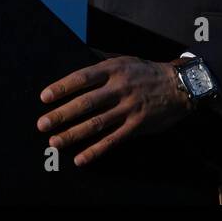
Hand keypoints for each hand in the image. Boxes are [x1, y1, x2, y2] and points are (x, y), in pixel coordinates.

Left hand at [37, 56, 190, 165]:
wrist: (179, 86)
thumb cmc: (147, 72)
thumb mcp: (125, 62)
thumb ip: (103, 70)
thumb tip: (76, 80)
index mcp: (114, 70)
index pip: (82, 78)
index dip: (62, 87)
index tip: (44, 97)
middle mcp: (119, 88)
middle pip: (85, 103)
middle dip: (61, 114)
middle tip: (42, 124)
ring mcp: (129, 107)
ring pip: (96, 123)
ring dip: (73, 134)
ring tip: (54, 142)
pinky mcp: (137, 125)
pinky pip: (113, 140)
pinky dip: (96, 150)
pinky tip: (80, 159)